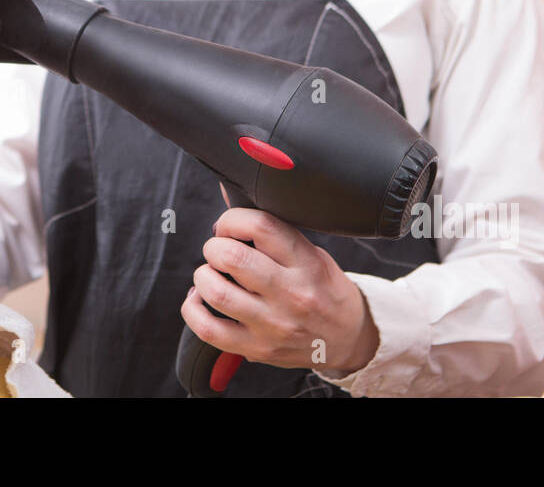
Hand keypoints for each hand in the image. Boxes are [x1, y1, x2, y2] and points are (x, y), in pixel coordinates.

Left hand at [179, 206, 379, 373]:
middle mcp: (290, 293)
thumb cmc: (325, 289)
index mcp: (306, 262)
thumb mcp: (311, 253)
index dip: (232, 219)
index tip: (228, 225)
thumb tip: (228, 193)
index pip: (261, 226)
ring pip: (217, 292)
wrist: (350, 338)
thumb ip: (273, 232)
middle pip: (232, 258)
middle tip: (218, 249)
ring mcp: (273, 324)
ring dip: (203, 276)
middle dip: (214, 247)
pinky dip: (193, 311)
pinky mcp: (258, 349)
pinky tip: (200, 300)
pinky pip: (210, 330)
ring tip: (210, 273)